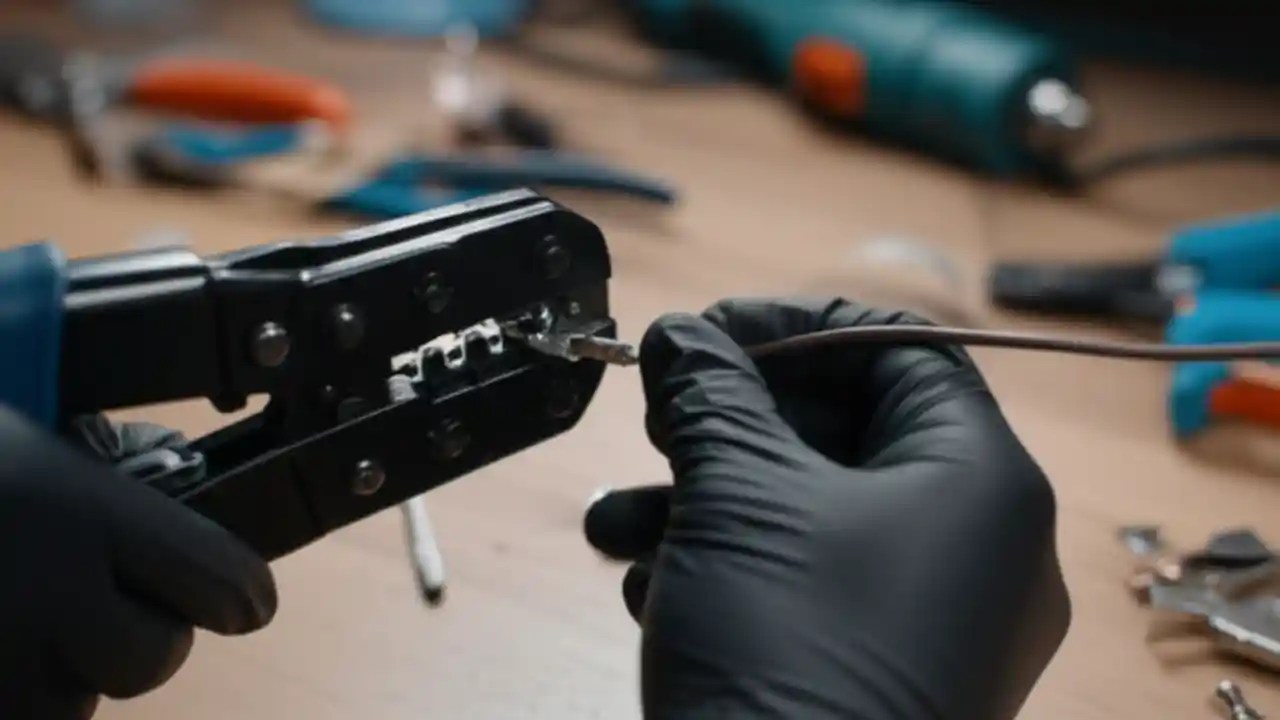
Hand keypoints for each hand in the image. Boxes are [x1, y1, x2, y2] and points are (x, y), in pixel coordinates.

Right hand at [0, 407, 276, 717]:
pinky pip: (22, 714)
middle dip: (139, 637)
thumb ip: (113, 460)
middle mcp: (49, 595)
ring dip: (59, 673)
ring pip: (76, 700)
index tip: (250, 600)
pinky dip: (13, 689)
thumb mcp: (31, 440)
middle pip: (155, 658)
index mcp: (81, 512)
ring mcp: (6, 670)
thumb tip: (182, 468)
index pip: (222, 578)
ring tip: (11, 610)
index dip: (243, 593)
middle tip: (94, 603)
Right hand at [585, 298, 1069, 719]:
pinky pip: (812, 590)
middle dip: (729, 427)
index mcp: (981, 482)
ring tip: (611, 522)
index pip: (900, 352)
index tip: (705, 332)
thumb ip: (709, 394)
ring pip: (814, 520)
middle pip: (848, 436)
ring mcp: (939, 624)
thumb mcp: (736, 495)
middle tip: (656, 422)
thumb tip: (676, 334)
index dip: (794, 329)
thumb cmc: (787, 644)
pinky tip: (646, 587)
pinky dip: (730, 570)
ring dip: (704, 504)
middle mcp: (980, 550)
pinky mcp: (888, 678)